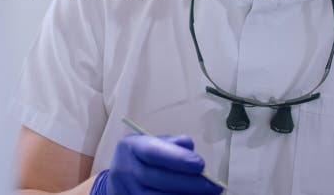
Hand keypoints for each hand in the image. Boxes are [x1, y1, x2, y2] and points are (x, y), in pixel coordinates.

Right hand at [90, 134, 222, 194]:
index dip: (177, 159)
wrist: (119, 180)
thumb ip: (172, 144)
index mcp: (131, 147)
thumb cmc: (144, 158)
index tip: (201, 165)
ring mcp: (126, 191)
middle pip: (157, 179)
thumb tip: (189, 147)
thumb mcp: (155, 143)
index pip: (153, 152)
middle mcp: (125, 169)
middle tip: (214, 186)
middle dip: (189, 183)